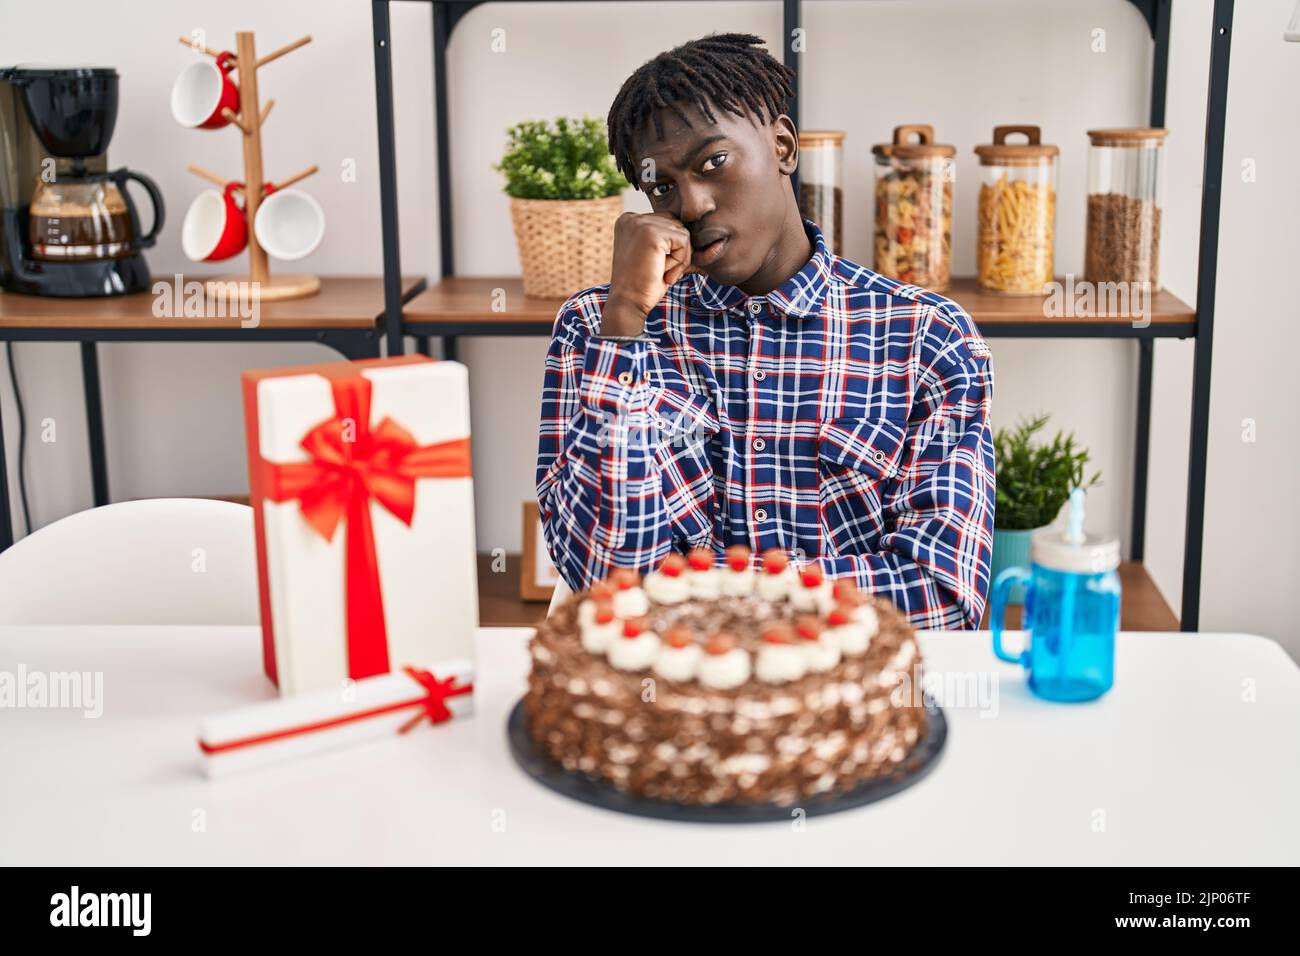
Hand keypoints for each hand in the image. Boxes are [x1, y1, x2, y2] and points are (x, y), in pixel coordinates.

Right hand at [603, 211, 699, 335]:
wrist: (629, 304)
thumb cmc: (645, 285)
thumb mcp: (664, 260)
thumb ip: (683, 247)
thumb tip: (718, 246)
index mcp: (630, 221)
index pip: (668, 223)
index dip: (672, 248)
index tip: (657, 268)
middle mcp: (632, 218)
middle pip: (677, 225)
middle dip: (677, 253)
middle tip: (660, 272)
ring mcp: (640, 223)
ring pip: (683, 233)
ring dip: (679, 259)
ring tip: (661, 273)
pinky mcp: (651, 233)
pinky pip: (684, 241)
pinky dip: (680, 261)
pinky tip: (664, 273)